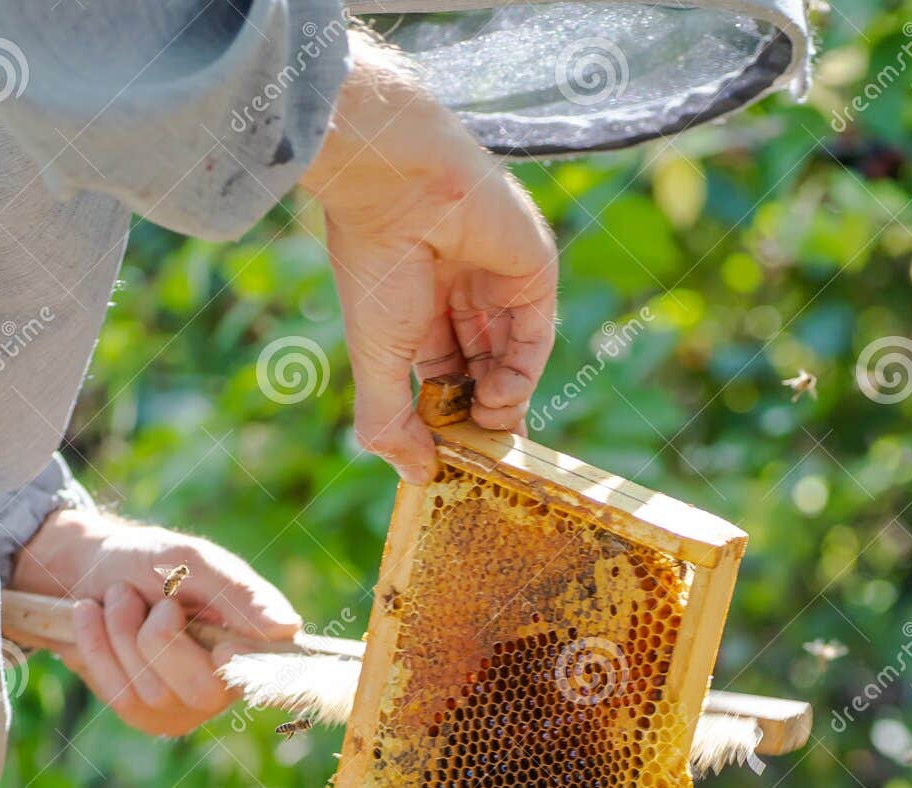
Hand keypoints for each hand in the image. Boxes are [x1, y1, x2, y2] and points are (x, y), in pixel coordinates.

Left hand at [10, 507, 299, 734]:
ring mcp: (182, 707)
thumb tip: (288, 628)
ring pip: (151, 690)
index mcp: (250, 646)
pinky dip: (97, 644)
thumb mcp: (194, 563)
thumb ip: (240, 594)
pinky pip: (119, 694)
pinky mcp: (142, 715)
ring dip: (122, 630)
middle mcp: (224, 686)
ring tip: (119, 599)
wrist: (87, 568)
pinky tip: (91, 615)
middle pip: (202, 690)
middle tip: (151, 600)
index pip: (270, 678)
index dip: (244, 668)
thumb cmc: (151, 562)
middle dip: (159, 636)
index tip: (224, 646)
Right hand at [302, 32, 557, 481]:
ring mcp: (500, 286)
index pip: (447, 383)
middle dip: (481, 422)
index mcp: (419, 316)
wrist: (398, 184)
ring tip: (486, 431)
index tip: (448, 464)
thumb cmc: (375, 267)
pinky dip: (521, 376)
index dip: (449, 423)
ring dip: (502, 406)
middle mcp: (461, 301)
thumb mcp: (376, 362)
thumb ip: (390, 423)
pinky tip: (498, 399)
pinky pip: (536, 337)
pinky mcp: (534, 272)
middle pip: (484, 378)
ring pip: (512, 364)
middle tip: (479, 461)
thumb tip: (417, 478)